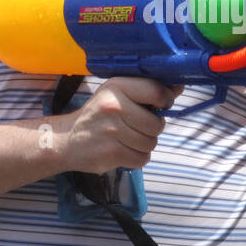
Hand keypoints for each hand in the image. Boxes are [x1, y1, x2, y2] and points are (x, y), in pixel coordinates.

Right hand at [57, 78, 182, 174]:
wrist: (66, 140)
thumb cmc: (98, 115)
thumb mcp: (118, 94)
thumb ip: (148, 90)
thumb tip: (179, 87)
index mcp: (117, 86)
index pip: (157, 91)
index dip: (166, 101)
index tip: (161, 106)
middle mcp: (114, 106)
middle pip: (156, 124)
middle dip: (152, 129)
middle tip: (138, 127)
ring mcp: (111, 131)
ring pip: (151, 143)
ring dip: (144, 145)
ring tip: (128, 139)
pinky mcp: (111, 153)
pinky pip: (142, 159)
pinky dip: (137, 158)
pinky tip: (124, 151)